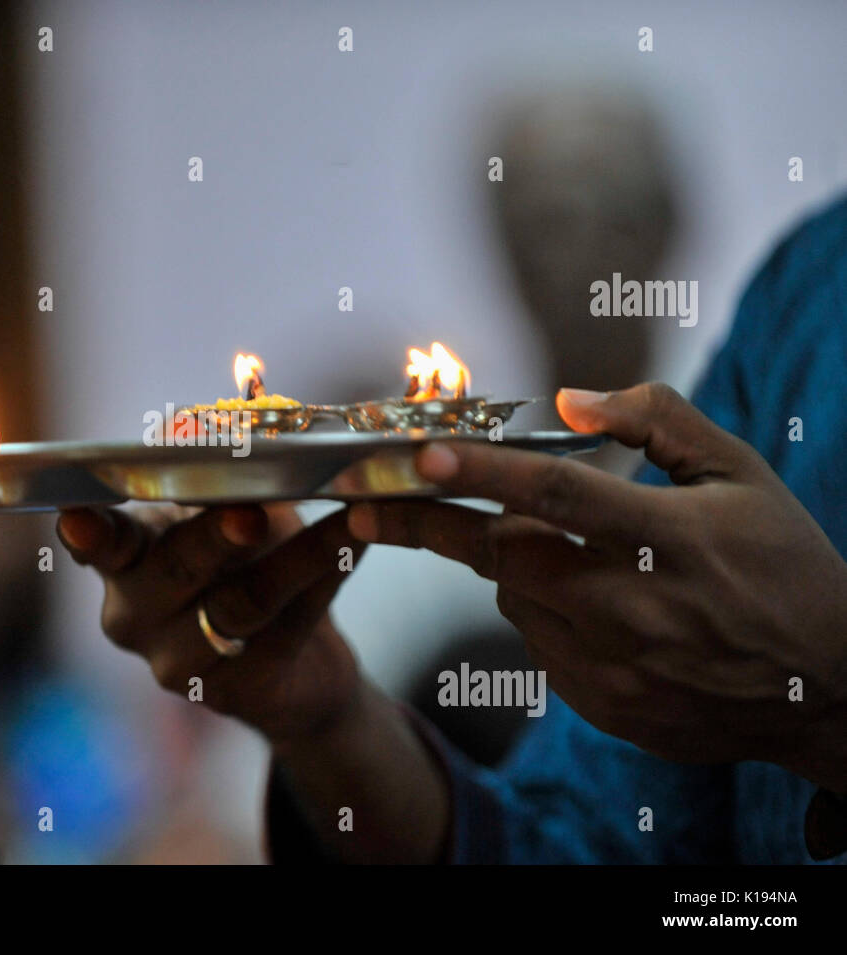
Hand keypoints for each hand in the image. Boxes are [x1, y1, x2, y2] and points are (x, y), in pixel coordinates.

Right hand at [57, 503, 364, 743]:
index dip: (88, 531)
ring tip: (349, 518)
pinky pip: (286, 628)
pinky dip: (326, 580)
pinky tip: (356, 546)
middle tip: (252, 513)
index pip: (100, 543)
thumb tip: (242, 432)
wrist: (299, 665)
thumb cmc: (249, 565)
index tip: (75, 515)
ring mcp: (177, 663)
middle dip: (216, 536)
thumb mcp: (227, 517)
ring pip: (241, 602)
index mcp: (124, 563)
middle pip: (175, 569)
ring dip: (301, 554)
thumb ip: (222, 482)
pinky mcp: (232, 694)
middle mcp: (134, 617)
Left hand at [348, 383, 846, 788]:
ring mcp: (614, 668)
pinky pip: (536, 646)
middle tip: (392, 498)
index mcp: (668, 540)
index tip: (419, 456)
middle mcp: (633, 609)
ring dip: (513, 566)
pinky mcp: (601, 707)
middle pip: (502, 557)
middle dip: (442, 522)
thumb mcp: (741, 474)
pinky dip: (542, 613)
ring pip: (512, 599)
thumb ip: (657, 421)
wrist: (828, 690)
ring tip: (574, 556)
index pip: (557, 497)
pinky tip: (598, 608)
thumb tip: (568, 400)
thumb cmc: (783, 566)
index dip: (481, 473)